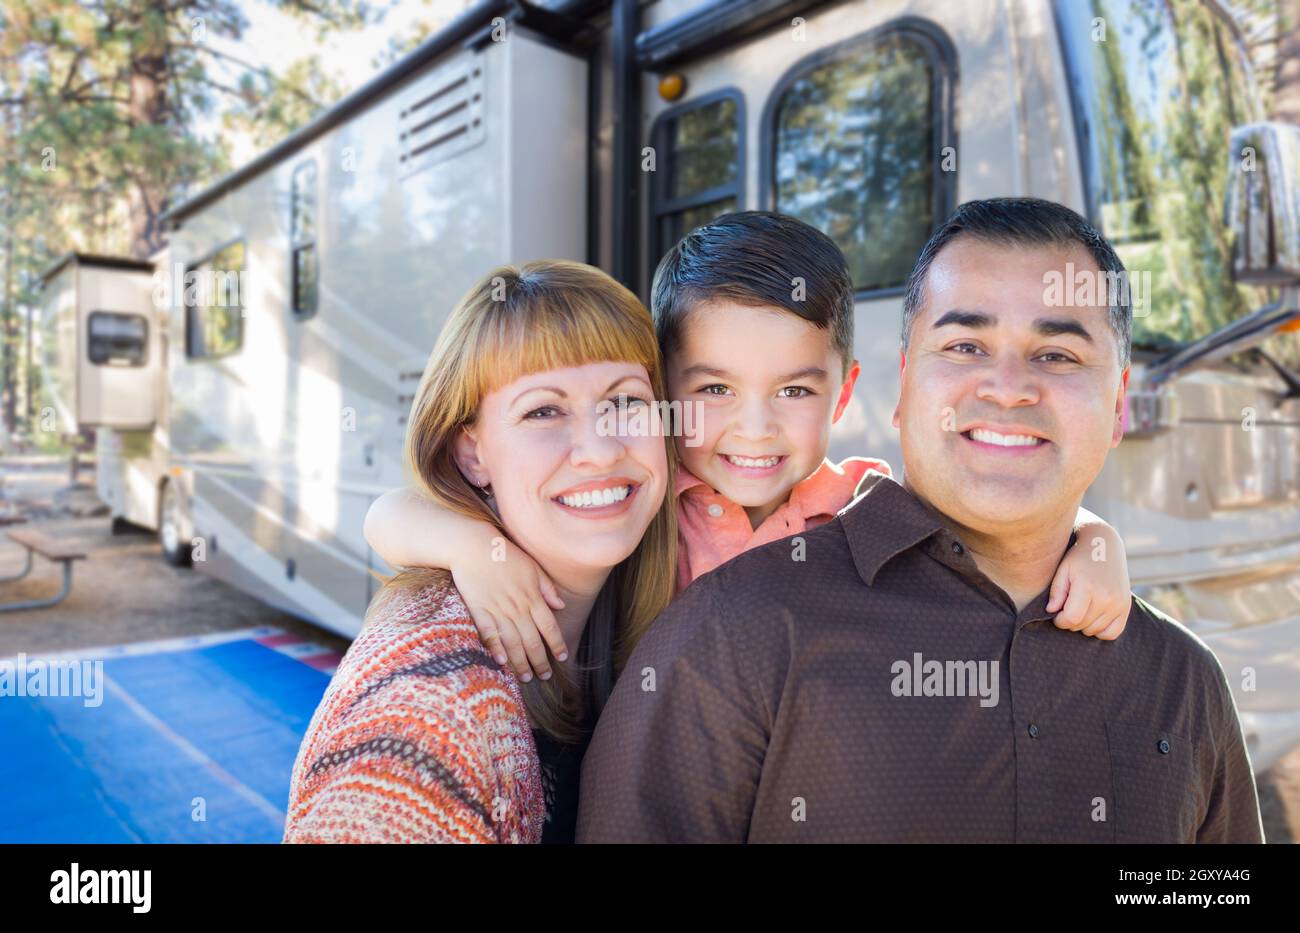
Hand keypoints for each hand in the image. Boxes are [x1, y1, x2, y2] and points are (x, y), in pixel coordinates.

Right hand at [451, 530, 568, 681]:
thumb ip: (547, 588)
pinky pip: (489, 633)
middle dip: (540, 661)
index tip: (562, 658)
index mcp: (532, 597)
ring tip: (525, 677)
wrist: (473, 545)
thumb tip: (560, 606)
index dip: (557, 644)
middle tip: (544, 676)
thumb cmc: (505, 554)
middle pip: (532, 640)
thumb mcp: (532, 567)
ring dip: (520, 662)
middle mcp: (517, 606)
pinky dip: (496, 648)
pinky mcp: (478, 609)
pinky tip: (501, 662)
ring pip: (513, 642)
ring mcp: (497, 609)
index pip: (549, 626)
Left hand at [1047, 527, 1129, 640]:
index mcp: (1088, 587)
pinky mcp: (1126, 607)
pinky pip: (1113, 633)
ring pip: (1095, 631)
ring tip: (1080, 609)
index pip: (1072, 618)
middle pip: (1082, 626)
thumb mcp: (1063, 570)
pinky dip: (1101, 631)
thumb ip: (1056, 592)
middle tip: (1067, 608)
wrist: (1104, 545)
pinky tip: (1093, 619)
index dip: (1060, 621)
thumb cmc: (1078, 558)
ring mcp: (1119, 603)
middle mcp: (1107, 597)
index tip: (1057, 614)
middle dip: (1070, 622)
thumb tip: (1051, 611)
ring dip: (1084, 626)